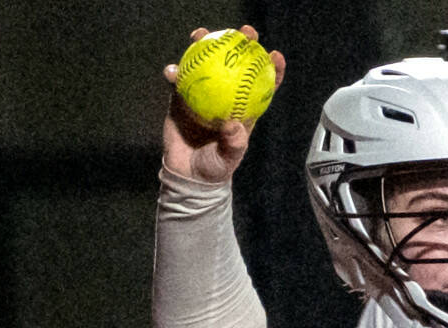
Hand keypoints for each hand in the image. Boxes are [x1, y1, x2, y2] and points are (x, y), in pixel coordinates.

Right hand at [160, 25, 286, 183]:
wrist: (187, 175)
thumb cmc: (214, 168)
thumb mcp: (227, 159)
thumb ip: (232, 144)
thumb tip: (233, 126)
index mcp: (243, 109)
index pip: (261, 85)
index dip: (271, 69)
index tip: (275, 55)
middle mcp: (225, 97)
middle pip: (234, 64)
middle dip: (240, 44)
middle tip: (242, 32)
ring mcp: (202, 94)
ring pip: (204, 63)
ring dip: (202, 45)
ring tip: (200, 34)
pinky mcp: (180, 98)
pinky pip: (177, 79)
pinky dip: (174, 72)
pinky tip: (172, 70)